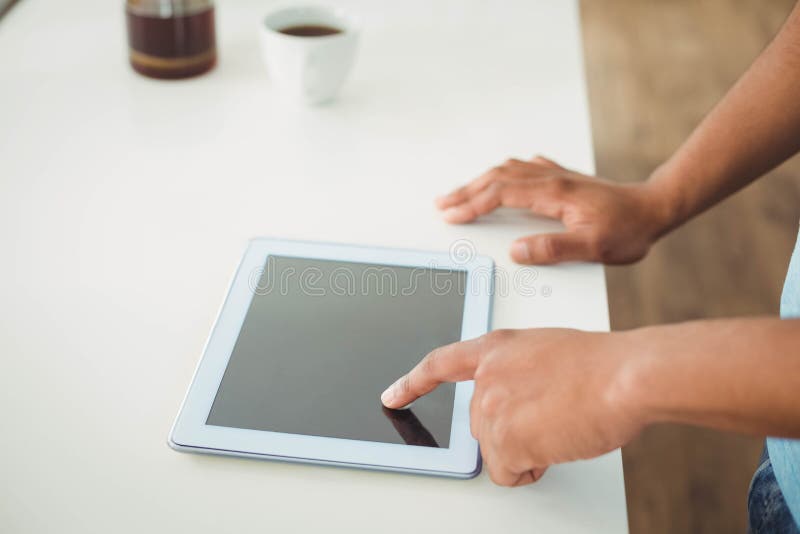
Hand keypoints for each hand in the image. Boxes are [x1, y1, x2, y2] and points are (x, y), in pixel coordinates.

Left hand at [381, 329, 642, 486]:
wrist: (623, 377)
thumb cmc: (600, 364)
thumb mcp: (546, 352)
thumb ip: (520, 371)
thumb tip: (523, 400)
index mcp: (496, 348)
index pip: (441, 364)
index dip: (414, 382)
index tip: (393, 395)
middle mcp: (486, 377)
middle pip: (480, 423)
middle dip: (512, 431)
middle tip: (551, 419)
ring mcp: (491, 408)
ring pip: (496, 449)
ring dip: (526, 449)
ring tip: (561, 427)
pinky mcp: (504, 440)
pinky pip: (506, 472)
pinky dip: (528, 470)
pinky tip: (555, 445)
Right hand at [436, 156, 670, 264]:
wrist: (655, 208)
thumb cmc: (629, 229)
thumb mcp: (594, 248)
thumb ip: (553, 249)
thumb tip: (518, 251)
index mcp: (552, 194)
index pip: (500, 195)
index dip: (472, 205)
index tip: (452, 216)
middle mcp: (550, 179)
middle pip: (496, 179)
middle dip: (465, 192)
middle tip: (443, 204)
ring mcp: (556, 176)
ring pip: (507, 171)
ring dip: (480, 181)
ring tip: (461, 193)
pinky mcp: (564, 179)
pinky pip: (524, 169)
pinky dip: (504, 173)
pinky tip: (504, 176)